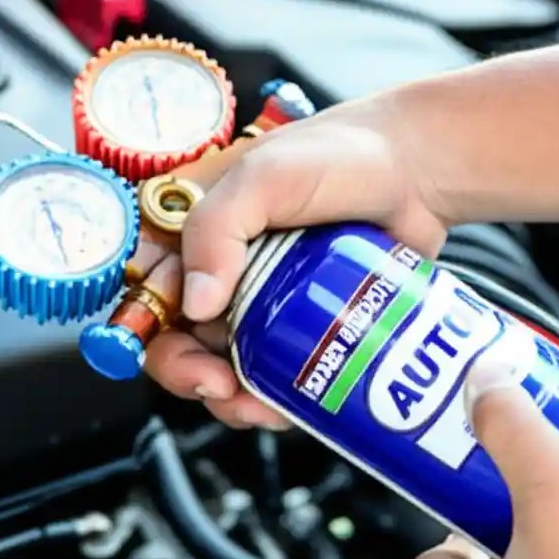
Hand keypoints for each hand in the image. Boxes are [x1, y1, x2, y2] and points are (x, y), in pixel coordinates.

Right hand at [139, 94, 456, 428]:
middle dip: (192, 376)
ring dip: (233, 398)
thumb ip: (218, 227)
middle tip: (223, 386)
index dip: (146, 331)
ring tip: (264, 404)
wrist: (416, 174)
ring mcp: (255, 301)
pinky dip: (274, 398)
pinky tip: (292, 403)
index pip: (141, 289)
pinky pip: (273, 375)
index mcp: (187, 226)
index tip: (185, 351)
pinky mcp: (297, 327)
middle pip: (174, 341)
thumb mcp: (266, 175)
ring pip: (221, 368)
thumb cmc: (340, 155)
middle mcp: (214, 267)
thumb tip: (197, 303)